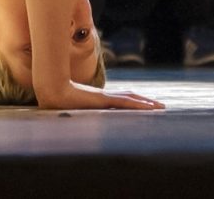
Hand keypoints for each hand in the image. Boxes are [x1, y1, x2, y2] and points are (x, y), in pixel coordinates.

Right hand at [36, 81, 164, 111]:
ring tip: (159, 107)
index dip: (135, 100)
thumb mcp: (72, 109)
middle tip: (161, 106)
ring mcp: (104, 97)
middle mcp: (104, 96)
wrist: (52, 91)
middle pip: (130, 97)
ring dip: (146, 103)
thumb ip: (77, 110)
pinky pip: (124, 102)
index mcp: (99, 99)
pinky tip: (148, 108)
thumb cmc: (58, 101)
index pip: (121, 98)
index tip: (146, 104)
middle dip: (145, 101)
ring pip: (130, 99)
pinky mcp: (103, 99)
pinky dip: (138, 105)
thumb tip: (76, 121)